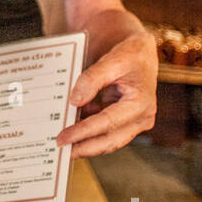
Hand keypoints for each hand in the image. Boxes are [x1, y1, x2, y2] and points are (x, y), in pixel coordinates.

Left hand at [56, 30, 157, 158]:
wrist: (139, 52)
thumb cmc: (131, 53)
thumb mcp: (113, 59)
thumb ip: (93, 78)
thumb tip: (75, 100)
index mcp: (141, 103)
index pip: (108, 123)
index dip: (84, 132)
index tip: (63, 138)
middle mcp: (141, 117)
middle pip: (109, 141)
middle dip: (83, 147)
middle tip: (59, 150)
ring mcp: (133, 122)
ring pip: (106, 141)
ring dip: (84, 144)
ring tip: (62, 145)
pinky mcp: (124, 122)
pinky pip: (104, 132)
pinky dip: (87, 133)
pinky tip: (69, 130)